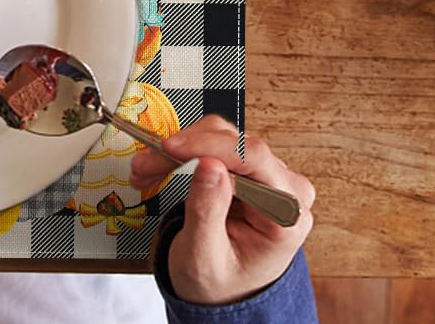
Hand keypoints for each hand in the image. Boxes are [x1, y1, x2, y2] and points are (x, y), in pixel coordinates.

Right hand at [130, 116, 315, 306]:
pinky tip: (164, 166)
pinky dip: (185, 152)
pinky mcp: (249, 170)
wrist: (221, 295)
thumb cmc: (221, 286)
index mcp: (286, 216)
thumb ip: (207, 213)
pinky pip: (216, 144)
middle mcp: (284, 191)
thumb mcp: (205, 259)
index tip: (173, 149)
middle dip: (185, 150)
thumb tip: (209, 164)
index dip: (211, 147)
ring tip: (150, 169)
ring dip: (180, 150)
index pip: (254, 160)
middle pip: (235, 145)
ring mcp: (268, 177)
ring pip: (221, 138)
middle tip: (147, 164)